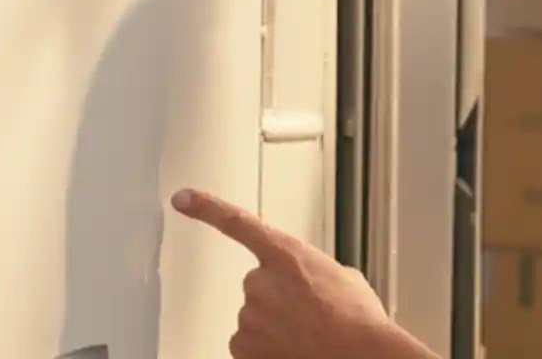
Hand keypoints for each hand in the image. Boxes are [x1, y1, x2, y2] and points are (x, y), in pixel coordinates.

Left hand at [171, 188, 437, 358]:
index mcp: (286, 255)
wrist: (360, 354)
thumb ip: (312, 269)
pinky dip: (268, 349)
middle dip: (280, 298)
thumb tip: (308, 282)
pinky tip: (295, 348)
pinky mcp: (243, 348)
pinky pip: (250, 346)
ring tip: (309, 333)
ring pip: (255, 319)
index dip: (206, 208)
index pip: (237, 223)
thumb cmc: (358, 320)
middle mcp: (260, 282)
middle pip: (260, 286)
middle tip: (310, 312)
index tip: (182, 198)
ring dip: (276, 326)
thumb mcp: (343, 277)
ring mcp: (248, 316)